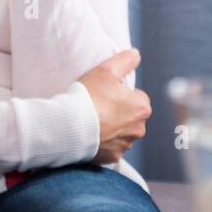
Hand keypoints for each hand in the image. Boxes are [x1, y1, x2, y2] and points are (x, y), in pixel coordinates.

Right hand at [79, 48, 149, 163]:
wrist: (68, 126)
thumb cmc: (88, 97)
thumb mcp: (105, 70)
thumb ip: (124, 60)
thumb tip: (136, 54)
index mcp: (142, 108)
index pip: (136, 97)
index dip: (120, 93)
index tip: (104, 93)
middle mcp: (139, 129)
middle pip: (130, 116)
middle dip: (118, 112)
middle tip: (96, 106)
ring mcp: (125, 145)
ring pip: (121, 132)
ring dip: (110, 127)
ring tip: (90, 120)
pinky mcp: (112, 157)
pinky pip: (109, 148)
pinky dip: (102, 143)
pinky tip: (88, 134)